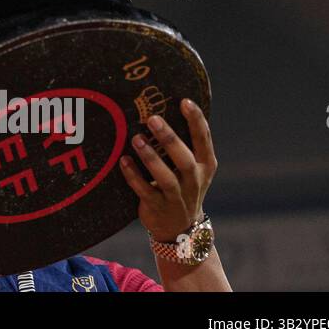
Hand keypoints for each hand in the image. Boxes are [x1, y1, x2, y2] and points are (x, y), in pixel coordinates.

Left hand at [118, 98, 217, 242]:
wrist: (180, 228)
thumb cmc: (183, 184)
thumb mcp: (193, 166)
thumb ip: (184, 142)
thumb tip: (163, 105)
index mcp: (206, 165)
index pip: (204, 140)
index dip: (197, 121)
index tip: (185, 101)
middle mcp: (195, 181)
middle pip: (185, 159)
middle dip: (170, 139)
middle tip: (153, 118)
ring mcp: (177, 197)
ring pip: (166, 178)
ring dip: (151, 158)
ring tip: (136, 139)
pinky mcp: (159, 208)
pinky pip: (145, 192)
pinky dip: (133, 176)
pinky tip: (122, 161)